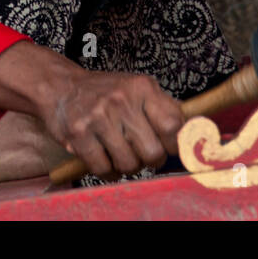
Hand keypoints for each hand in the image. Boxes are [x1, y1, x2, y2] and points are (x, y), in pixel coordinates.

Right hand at [37, 68, 184, 178]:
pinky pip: (103, 169)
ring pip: (128, 164)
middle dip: (150, 159)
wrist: (61, 87)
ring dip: (127, 166)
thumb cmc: (106, 92)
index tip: (170, 148)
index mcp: (142, 87)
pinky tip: (104, 157)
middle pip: (153, 152)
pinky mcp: (78, 133)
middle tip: (141, 152)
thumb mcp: (138, 88)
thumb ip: (165, 108)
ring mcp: (98, 116)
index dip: (176, 144)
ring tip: (120, 152)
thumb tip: (196, 131)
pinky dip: (107, 171)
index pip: (174, 125)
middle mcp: (122, 100)